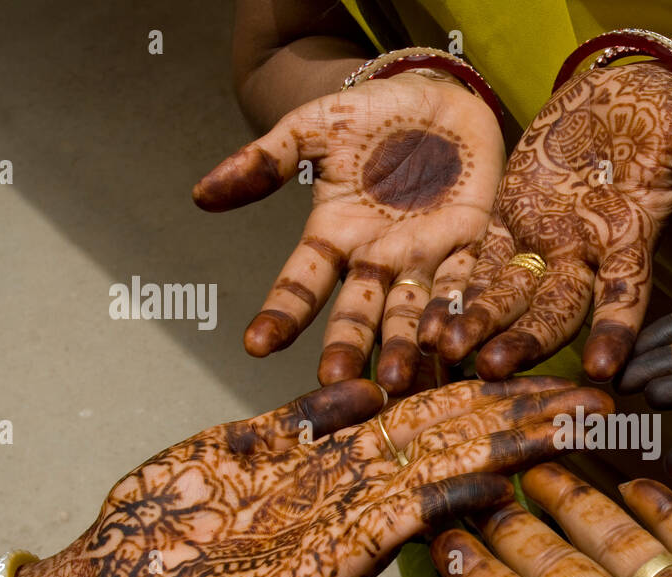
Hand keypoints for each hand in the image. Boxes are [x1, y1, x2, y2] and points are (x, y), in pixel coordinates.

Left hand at [14, 377, 611, 576]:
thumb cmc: (162, 525)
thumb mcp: (234, 450)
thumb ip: (302, 421)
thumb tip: (366, 391)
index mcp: (337, 456)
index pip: (432, 410)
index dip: (491, 390)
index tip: (546, 370)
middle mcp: (356, 489)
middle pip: (457, 437)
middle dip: (527, 417)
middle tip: (598, 396)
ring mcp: (347, 526)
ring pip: (446, 473)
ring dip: (512, 449)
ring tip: (576, 423)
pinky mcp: (328, 568)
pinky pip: (403, 522)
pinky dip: (453, 498)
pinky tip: (504, 475)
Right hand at [193, 72, 504, 392]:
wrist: (438, 98)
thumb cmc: (371, 116)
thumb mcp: (312, 130)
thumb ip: (264, 160)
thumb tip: (200, 194)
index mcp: (334, 236)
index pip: (301, 283)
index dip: (281, 313)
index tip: (256, 345)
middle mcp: (378, 259)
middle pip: (359, 312)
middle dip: (347, 348)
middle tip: (333, 383)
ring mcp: (425, 257)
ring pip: (411, 310)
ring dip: (405, 346)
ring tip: (399, 381)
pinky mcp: (472, 244)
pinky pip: (465, 282)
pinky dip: (460, 311)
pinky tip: (454, 341)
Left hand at [417, 63, 671, 381]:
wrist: (625, 95)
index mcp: (631, 242)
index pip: (623, 296)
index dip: (613, 331)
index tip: (602, 368)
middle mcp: (583, 256)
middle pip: (555, 310)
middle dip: (527, 341)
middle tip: (496, 371)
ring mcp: (541, 243)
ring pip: (509, 296)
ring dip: (481, 326)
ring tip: (449, 354)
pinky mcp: (507, 221)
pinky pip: (476, 265)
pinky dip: (455, 295)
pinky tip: (427, 325)